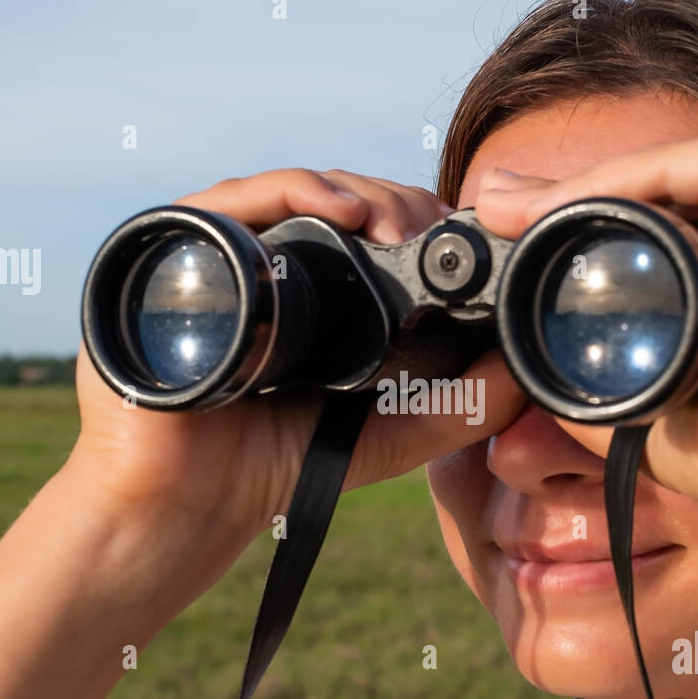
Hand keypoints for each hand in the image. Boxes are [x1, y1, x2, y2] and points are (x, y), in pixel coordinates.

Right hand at [68, 168, 525, 589]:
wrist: (178, 507)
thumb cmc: (265, 470)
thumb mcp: (382, 434)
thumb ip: (453, 408)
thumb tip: (522, 367)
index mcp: (310, 292)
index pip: (371, 232)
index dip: (420, 226)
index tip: (468, 246)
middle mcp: (263, 263)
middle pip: (337, 203)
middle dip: (399, 209)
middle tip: (440, 237)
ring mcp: (219, 254)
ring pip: (296, 191)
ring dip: (359, 196)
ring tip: (401, 228)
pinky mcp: (175, 254)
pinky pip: (233, 199)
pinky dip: (291, 190)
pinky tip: (343, 211)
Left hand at [472, 129, 697, 504]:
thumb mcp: (656, 378)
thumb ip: (607, 344)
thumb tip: (526, 338)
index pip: (669, 211)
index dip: (582, 220)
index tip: (509, 231)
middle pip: (662, 186)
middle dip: (566, 199)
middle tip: (489, 206)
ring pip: (662, 174)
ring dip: (573, 192)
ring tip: (500, 211)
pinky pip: (675, 167)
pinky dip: (604, 186)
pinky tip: (542, 214)